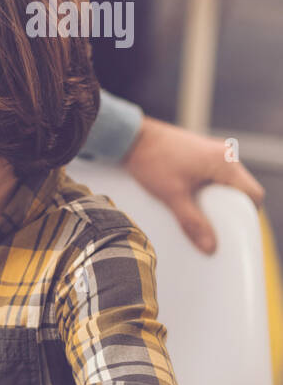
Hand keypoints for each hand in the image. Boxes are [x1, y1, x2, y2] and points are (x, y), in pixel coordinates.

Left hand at [122, 116, 264, 253]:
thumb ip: (192, 222)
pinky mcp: (203, 152)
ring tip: (200, 211)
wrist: (131, 137)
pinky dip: (208, 188)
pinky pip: (215, 174)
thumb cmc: (151, 161)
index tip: (232, 228)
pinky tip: (192, 197)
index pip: (253, 193)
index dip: (246, 214)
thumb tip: (209, 247)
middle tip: (214, 224)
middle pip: (241, 189)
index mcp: (225, 163)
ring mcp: (214, 151)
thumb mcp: (172, 196)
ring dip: (217, 198)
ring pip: (227, 182)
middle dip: (230, 208)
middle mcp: (225, 154)